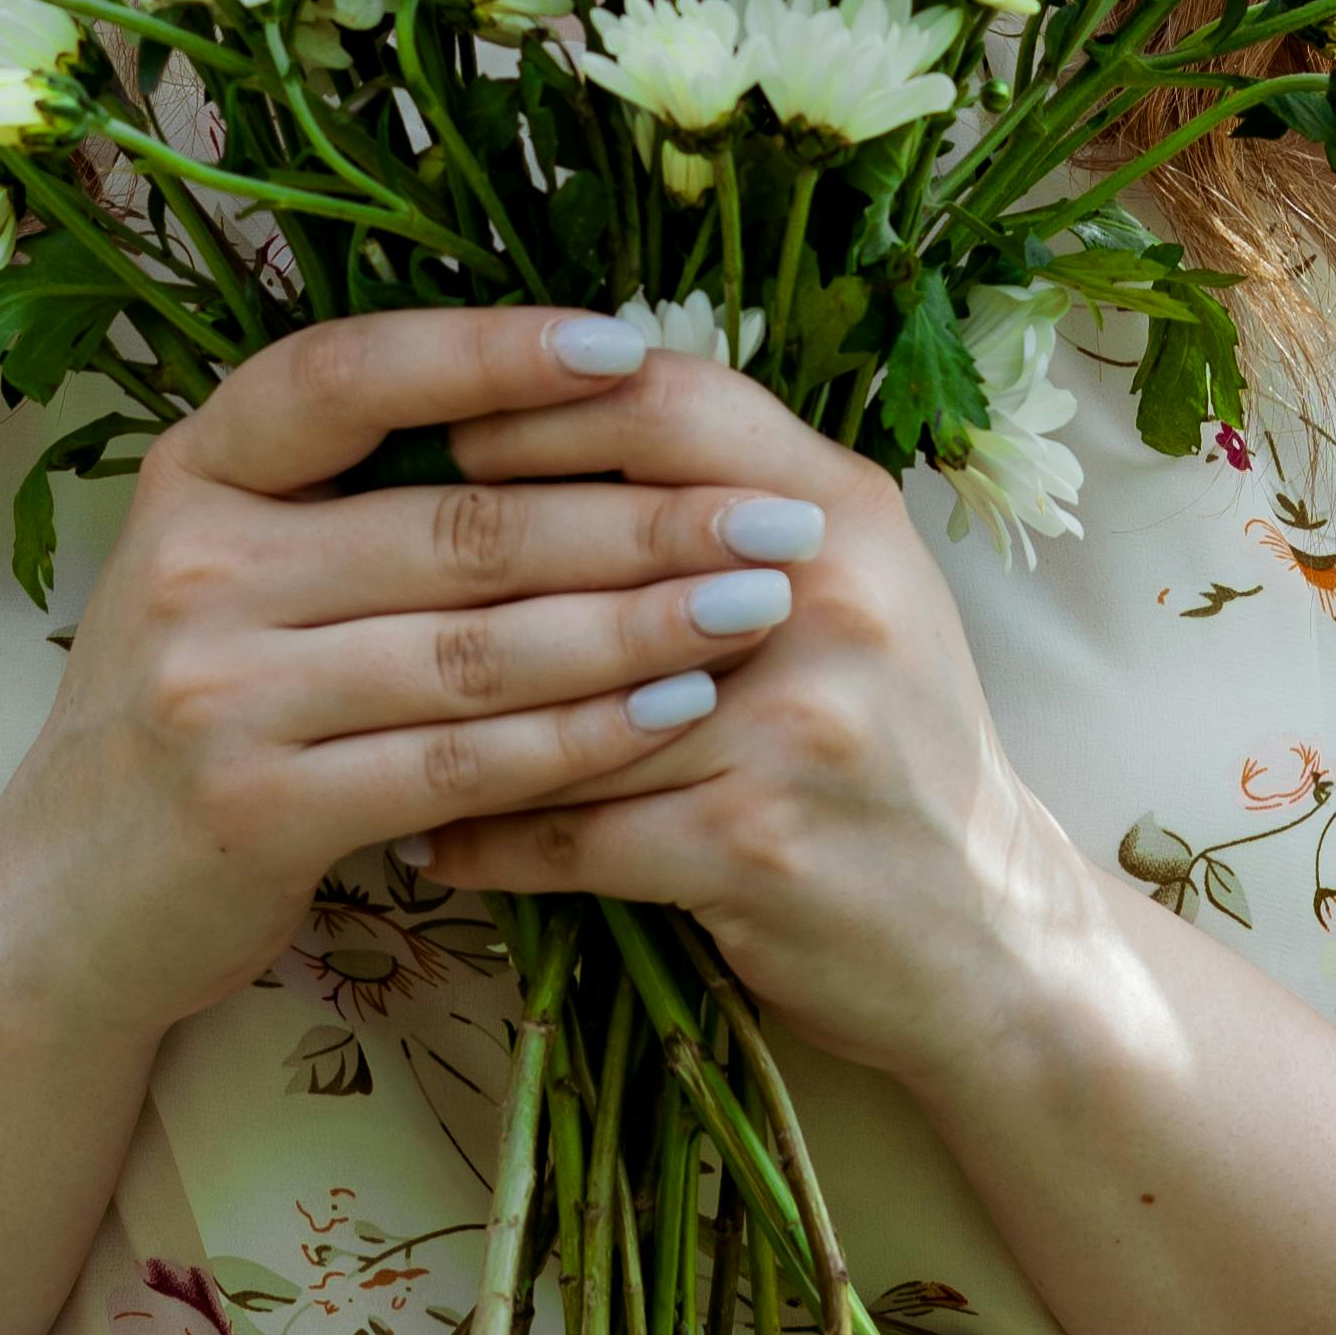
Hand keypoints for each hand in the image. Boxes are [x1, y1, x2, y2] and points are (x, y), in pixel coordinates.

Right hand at [0, 302, 829, 1034]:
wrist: (63, 908)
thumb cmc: (194, 718)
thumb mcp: (227, 575)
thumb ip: (346, 499)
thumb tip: (568, 408)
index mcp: (195, 476)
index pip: (348, 373)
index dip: (488, 350)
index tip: (629, 344)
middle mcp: (196, 568)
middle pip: (456, 524)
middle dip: (638, 512)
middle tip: (775, 513)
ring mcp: (221, 692)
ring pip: (475, 648)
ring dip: (638, 625)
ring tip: (758, 605)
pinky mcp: (262, 810)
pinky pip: (459, 764)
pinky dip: (580, 737)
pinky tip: (675, 710)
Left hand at [403, 343, 1108, 1092]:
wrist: (984, 934)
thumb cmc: (888, 745)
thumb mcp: (848, 590)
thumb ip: (730, 508)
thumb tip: (552, 416)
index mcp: (841, 510)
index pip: (669, 400)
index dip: (536, 404)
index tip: (433, 430)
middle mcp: (826, 597)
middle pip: (594, 541)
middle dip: (460, 563)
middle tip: (352, 574)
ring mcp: (795, 724)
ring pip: (560, 699)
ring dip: (445, 720)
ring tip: (351, 714)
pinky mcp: (751, 843)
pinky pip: (568, 831)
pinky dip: (483, 841)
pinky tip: (423, 842)